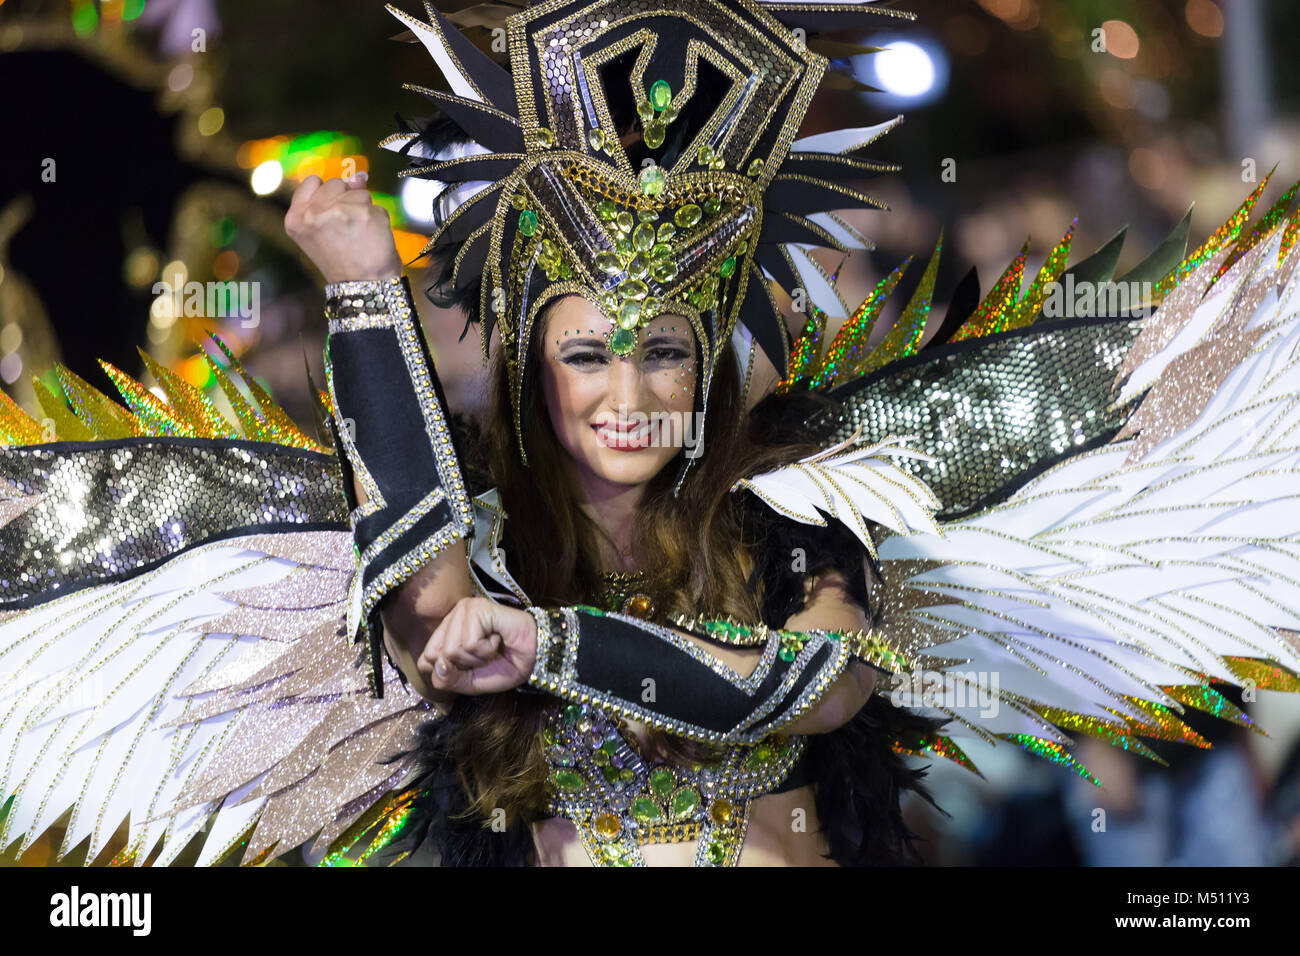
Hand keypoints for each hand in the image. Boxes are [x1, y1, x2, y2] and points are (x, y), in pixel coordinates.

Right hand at [283, 172, 402, 283]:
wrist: (364, 286)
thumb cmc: (344, 262)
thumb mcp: (322, 231)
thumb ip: (332, 200)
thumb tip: (358, 176)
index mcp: (295, 218)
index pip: (312, 181)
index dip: (327, 195)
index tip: (332, 214)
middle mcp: (312, 213)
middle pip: (336, 183)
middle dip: (346, 200)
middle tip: (347, 230)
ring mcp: (338, 211)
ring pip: (358, 192)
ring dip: (364, 209)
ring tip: (359, 236)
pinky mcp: (363, 213)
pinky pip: (376, 205)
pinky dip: (379, 220)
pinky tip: (373, 238)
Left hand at [417, 596, 537, 694]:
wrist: (534, 658)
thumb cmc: (504, 666)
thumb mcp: (469, 682)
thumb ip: (447, 679)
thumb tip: (437, 664)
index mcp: (446, 631)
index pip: (425, 660)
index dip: (448, 672)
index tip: (472, 666)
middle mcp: (452, 616)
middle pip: (436, 656)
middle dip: (463, 665)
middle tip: (485, 656)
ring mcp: (464, 610)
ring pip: (452, 649)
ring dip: (478, 657)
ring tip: (493, 646)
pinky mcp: (478, 609)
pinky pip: (470, 643)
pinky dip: (487, 649)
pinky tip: (498, 639)